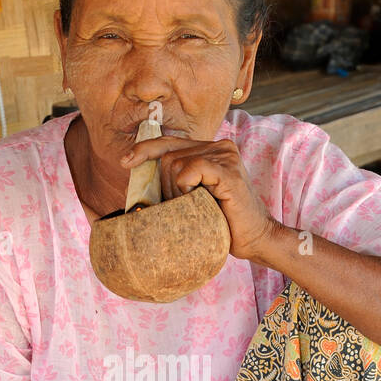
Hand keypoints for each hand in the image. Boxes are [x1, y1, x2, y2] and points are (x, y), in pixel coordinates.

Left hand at [120, 134, 278, 261]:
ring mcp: (225, 156)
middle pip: (168, 155)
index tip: (125, 162)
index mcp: (210, 150)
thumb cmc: (223, 223)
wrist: (255, 239)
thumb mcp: (194, 197)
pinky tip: (198, 200)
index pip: (169, 142)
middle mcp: (219, 147)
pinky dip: (186, 186)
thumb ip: (176, 181)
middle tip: (180, 206)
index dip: (144, 149)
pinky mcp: (229, 171)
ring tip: (193, 207)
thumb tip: (140, 177)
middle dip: (163, 184)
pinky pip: (192, 169)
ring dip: (175, 190)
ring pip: (175, 163)